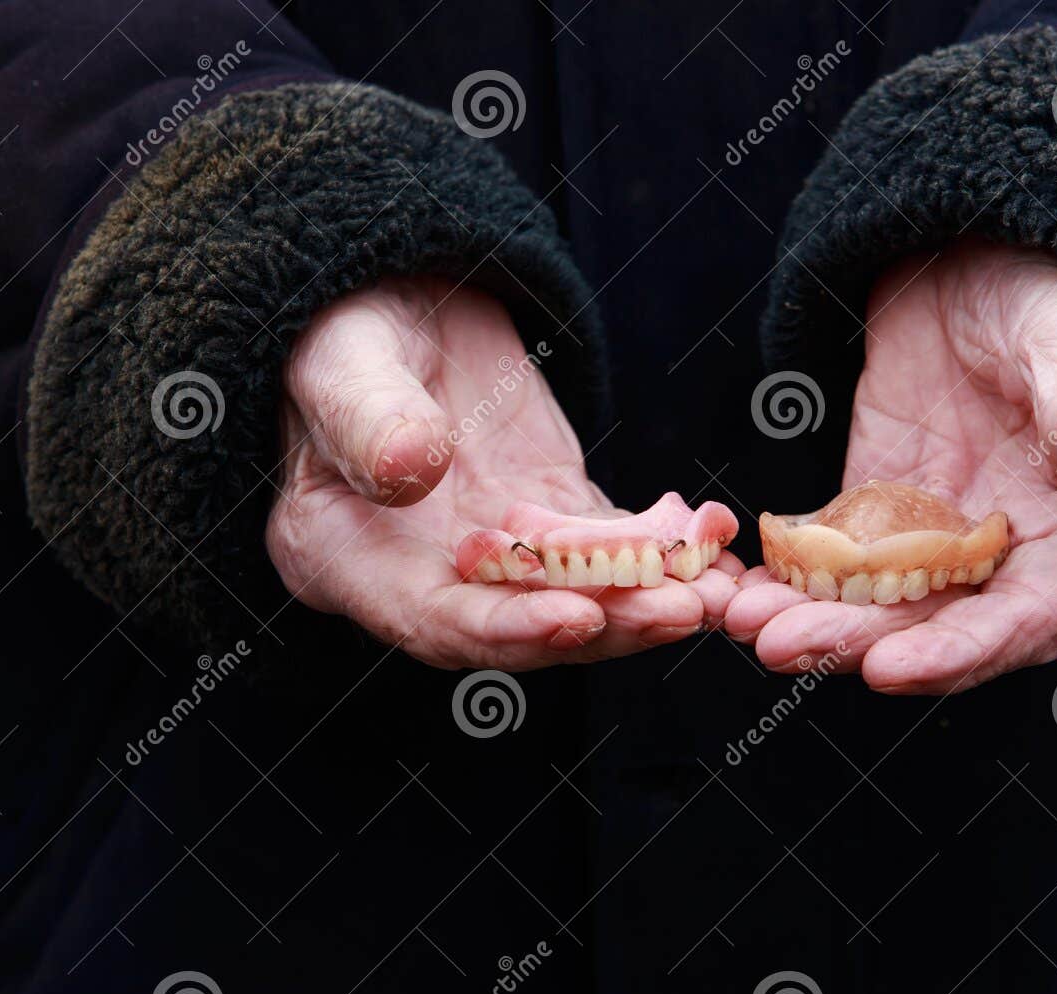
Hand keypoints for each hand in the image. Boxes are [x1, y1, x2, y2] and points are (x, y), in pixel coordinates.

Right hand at [268, 277, 741, 669]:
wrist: (390, 301)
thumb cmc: (341, 334)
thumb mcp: (340, 365)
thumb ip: (369, 422)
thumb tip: (412, 469)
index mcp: (344, 558)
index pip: (433, 619)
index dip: (507, 629)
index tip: (579, 618)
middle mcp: (422, 575)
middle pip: (519, 624)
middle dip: (605, 624)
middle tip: (680, 613)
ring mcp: (491, 553)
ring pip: (574, 596)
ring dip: (646, 601)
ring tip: (716, 594)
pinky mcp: (546, 520)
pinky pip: (607, 553)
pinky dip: (661, 558)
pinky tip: (716, 554)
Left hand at [727, 239, 1056, 693]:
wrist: (983, 258)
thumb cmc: (1053, 297)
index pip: (1032, 620)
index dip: (959, 652)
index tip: (887, 669)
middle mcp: (1019, 562)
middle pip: (937, 626)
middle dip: (856, 642)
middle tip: (779, 646)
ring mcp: (942, 547)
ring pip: (875, 607)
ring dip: (810, 620)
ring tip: (741, 621)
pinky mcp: (878, 522)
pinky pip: (830, 567)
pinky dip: (785, 582)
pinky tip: (730, 589)